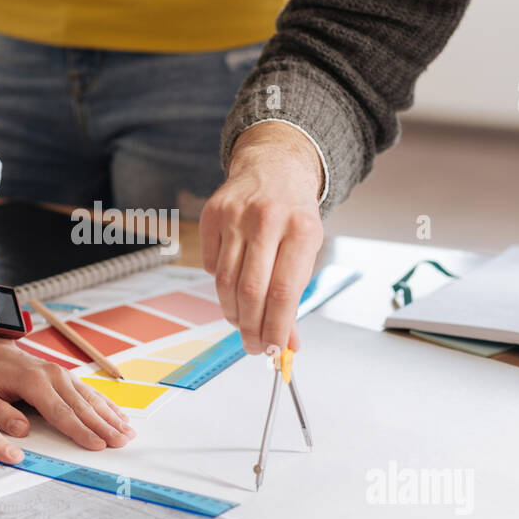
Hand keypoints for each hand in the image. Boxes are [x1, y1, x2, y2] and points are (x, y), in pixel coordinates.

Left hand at [0, 328, 135, 450]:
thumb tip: (21, 431)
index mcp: (33, 382)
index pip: (61, 413)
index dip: (80, 431)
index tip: (97, 445)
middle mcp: (53, 376)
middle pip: (83, 407)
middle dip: (104, 427)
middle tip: (122, 443)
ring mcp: (62, 374)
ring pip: (91, 399)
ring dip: (111, 416)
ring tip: (128, 432)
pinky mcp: (65, 376)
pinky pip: (90, 391)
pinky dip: (106, 404)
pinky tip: (119, 415)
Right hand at [201, 121, 323, 354]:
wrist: (274, 168)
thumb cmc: (294, 216)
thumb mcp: (308, 250)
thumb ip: (297, 297)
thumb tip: (288, 344)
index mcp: (301, 230)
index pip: (284, 293)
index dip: (276, 328)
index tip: (274, 351)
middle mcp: (267, 220)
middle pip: (251, 291)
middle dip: (251, 328)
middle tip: (254, 346)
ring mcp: (236, 215)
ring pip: (226, 282)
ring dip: (233, 313)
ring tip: (243, 324)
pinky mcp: (212, 214)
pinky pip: (211, 265)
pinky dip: (221, 285)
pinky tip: (233, 285)